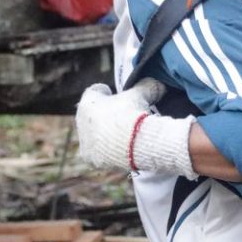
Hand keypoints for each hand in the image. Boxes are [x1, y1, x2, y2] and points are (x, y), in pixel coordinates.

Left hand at [74, 79, 193, 175]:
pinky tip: (118, 149)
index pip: (94, 92)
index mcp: (88, 102)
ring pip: (92, 134)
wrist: (134, 144)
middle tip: (119, 115)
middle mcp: (81, 121)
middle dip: (103, 113)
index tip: (113, 94)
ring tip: (120, 134)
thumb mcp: (141, 95)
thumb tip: (160, 83)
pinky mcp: (90, 158)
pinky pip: (96, 152)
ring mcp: (85, 141)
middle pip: (90, 113)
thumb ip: (146, 86)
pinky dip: (105, 150)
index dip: (105, 92)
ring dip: (102, 132)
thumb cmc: (133, 115)